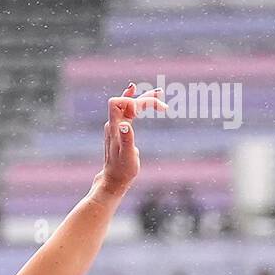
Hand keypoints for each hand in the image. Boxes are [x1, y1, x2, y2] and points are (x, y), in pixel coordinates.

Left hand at [93, 83, 165, 199]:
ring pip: (129, 106)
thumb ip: (126, 139)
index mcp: (114, 128)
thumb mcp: (127, 156)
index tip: (143, 111)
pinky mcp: (120, 131)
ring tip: (158, 94)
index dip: (131, 101)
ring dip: (143, 98)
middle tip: (160, 97)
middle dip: (143, 98)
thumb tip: (125, 124)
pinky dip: (137, 104)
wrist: (114, 180)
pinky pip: (128, 112)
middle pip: (126, 102)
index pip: (117, 103)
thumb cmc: (122, 170)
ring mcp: (116, 127)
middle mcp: (113, 124)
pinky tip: (140, 98)